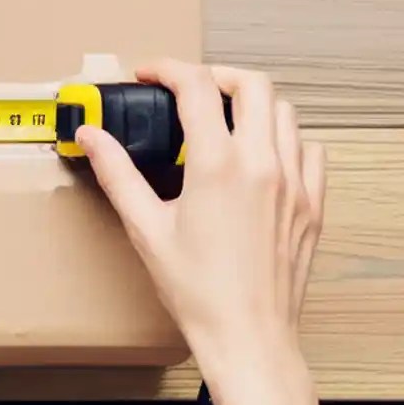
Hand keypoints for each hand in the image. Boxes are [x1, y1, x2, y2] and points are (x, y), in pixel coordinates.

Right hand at [76, 60, 325, 376]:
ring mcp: (294, 182)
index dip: (167, 70)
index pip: (196, 87)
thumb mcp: (145, 227)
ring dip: (252, 103)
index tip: (149, 75)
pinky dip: (285, 137)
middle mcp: (262, 164)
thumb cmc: (197, 290)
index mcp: (218, 166)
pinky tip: (261, 155)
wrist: (247, 335)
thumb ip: (117, 173)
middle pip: (252, 83)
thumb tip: (91, 136)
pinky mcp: (311, 203)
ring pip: (284, 111)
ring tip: (222, 118)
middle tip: (187, 89)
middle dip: (215, 75)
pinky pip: (309, 148)